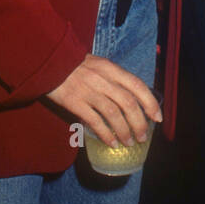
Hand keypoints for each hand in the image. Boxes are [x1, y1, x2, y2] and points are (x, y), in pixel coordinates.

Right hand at [46, 54, 161, 146]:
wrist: (48, 60)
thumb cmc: (74, 64)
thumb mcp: (97, 64)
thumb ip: (112, 77)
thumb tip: (130, 97)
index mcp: (110, 68)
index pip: (137, 85)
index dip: (150, 103)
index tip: (157, 118)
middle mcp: (102, 79)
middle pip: (128, 103)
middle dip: (139, 123)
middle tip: (142, 136)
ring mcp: (88, 91)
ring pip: (113, 114)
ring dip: (124, 131)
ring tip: (129, 142)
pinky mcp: (74, 102)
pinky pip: (95, 121)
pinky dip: (106, 134)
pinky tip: (112, 143)